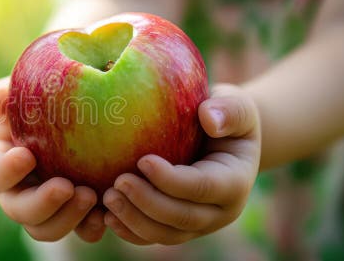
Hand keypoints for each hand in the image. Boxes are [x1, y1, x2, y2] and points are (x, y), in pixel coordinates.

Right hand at [0, 77, 105, 242]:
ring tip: (91, 196)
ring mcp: (44, 210)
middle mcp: (16, 193)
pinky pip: (79, 233)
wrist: (77, 119)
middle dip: (42, 203)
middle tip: (67, 187)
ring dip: (67, 218)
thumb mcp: (21, 91)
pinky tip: (106, 213)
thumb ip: (4, 93)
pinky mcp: (72, 217)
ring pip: (45, 230)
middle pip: (19, 211)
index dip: (7, 169)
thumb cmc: (40, 102)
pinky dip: (91, 228)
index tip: (27, 155)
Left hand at [103, 84, 260, 244]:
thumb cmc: (225, 116)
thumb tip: (209, 117)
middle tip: (118, 182)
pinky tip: (106, 216)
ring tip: (107, 198)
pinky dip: (130, 231)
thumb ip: (229, 109)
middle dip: (148, 203)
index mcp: (235, 182)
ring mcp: (199, 225)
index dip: (172, 179)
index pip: (202, 187)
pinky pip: (153, 238)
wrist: (224, 140)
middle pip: (182, 218)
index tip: (142, 161)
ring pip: (166, 235)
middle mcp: (220, 212)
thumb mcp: (237, 104)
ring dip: (134, 220)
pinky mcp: (178, 229)